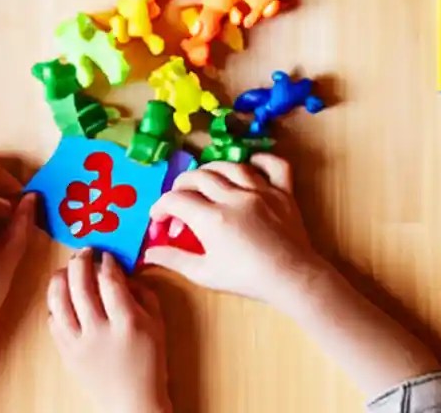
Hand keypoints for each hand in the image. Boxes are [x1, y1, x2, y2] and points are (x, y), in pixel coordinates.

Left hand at [48, 251, 170, 412]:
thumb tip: (121, 272)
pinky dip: (54, 305)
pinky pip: (53, 322)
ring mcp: (79, 344)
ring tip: (66, 269)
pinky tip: (62, 297)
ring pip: (59, 302)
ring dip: (60, 279)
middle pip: (80, 286)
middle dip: (80, 262)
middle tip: (84, 252)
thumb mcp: (158, 324)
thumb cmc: (150, 361)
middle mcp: (100, 331)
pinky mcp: (66, 354)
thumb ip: (143, 293)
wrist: (133, 402)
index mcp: (127, 323)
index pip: (110, 281)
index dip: (106, 262)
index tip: (106, 255)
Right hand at [143, 154, 326, 309]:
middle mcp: (234, 197)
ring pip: (229, 166)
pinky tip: (248, 167)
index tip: (160, 221)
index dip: (161, 208)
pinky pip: (273, 165)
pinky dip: (260, 161)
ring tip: (204, 183)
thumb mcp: (205, 274)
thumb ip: (175, 259)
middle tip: (178, 202)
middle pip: (198, 177)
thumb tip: (148, 253)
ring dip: (211, 171)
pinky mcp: (282, 192)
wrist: (292, 278)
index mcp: (212, 219)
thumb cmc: (247, 279)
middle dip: (180, 187)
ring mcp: (260, 191)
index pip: (175, 200)